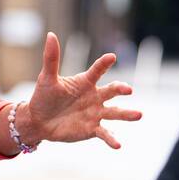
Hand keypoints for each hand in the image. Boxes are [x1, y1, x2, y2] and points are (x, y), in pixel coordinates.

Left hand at [21, 32, 141, 149]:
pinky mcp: (92, 129)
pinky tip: (118, 145)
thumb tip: (51, 34)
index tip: (112, 57)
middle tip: (129, 89)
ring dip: (127, 114)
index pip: (97, 70)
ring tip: (139, 115)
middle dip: (121, 89)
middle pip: (111, 91)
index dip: (104, 64)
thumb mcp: (47, 78)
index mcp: (85, 82)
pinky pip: (105, 133)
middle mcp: (94, 96)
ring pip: (115, 113)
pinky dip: (112, 139)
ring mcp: (95, 113)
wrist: (39, 121)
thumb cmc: (44, 96)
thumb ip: (51, 58)